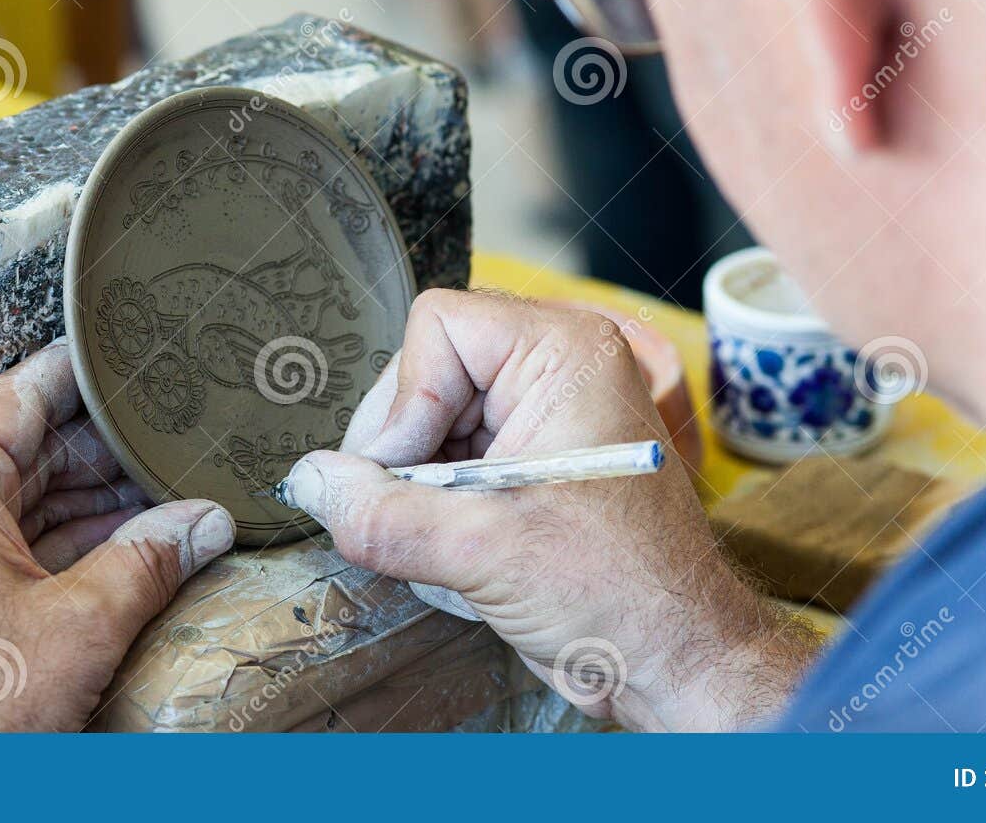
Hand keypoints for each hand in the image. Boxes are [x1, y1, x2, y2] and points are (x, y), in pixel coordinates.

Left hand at [0, 341, 234, 731]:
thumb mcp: (75, 628)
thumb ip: (147, 561)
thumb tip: (209, 521)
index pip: (29, 390)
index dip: (94, 369)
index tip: (145, 351)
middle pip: (40, 445)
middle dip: (116, 447)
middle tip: (184, 431)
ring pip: (37, 499)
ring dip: (106, 500)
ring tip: (179, 489)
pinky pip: (25, 547)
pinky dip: (81, 545)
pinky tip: (143, 544)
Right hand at [285, 290, 817, 730]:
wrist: (676, 658)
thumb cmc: (623, 594)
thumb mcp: (485, 551)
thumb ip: (383, 513)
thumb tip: (309, 481)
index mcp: (566, 353)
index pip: (439, 327)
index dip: (407, 402)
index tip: (409, 473)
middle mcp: (559, 364)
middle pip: (427, 369)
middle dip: (407, 447)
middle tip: (420, 512)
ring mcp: (547, 409)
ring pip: (431, 416)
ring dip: (419, 481)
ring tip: (453, 536)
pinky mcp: (534, 453)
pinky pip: (450, 451)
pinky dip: (436, 499)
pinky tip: (462, 543)